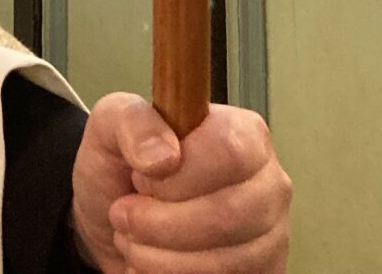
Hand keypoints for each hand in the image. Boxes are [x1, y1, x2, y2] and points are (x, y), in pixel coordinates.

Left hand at [70, 94, 290, 272]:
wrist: (117, 225)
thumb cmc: (123, 171)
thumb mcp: (110, 126)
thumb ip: (134, 123)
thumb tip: (165, 155)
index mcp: (241, 133)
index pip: (229, 150)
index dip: (179, 173)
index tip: (142, 179)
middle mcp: (267, 182)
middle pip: (228, 213)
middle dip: (160, 223)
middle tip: (127, 214)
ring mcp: (271, 233)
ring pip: (226, 260)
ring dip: (161, 256)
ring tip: (137, 238)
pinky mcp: (263, 272)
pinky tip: (159, 260)